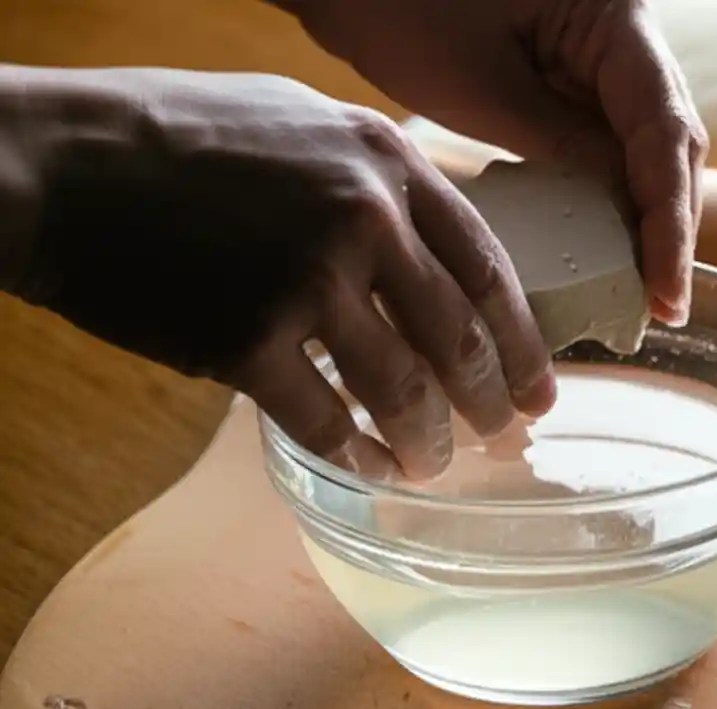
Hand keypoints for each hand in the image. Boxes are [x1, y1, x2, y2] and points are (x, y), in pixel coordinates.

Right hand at [15, 68, 553, 475]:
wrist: (65, 163)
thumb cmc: (180, 137)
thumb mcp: (306, 122)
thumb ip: (379, 177)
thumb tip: (437, 242)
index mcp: (387, 162)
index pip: (489, 268)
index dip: (523, 342)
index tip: (541, 389)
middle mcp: (365, 217)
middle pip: (459, 338)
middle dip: (491, 403)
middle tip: (502, 439)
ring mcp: (308, 278)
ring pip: (403, 389)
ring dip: (427, 442)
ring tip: (431, 466)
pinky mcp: (247, 338)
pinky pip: (326, 421)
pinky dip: (356, 457)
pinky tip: (367, 468)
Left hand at [292, 0, 708, 324]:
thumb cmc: (399, 6)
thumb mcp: (479, 87)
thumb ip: (560, 146)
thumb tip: (622, 217)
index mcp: (617, 16)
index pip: (665, 129)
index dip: (671, 219)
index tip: (666, 293)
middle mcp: (623, 34)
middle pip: (669, 141)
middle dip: (668, 225)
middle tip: (662, 308)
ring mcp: (600, 56)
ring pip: (645, 149)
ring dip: (645, 219)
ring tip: (642, 294)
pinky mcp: (570, 79)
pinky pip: (605, 144)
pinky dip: (609, 198)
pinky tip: (605, 250)